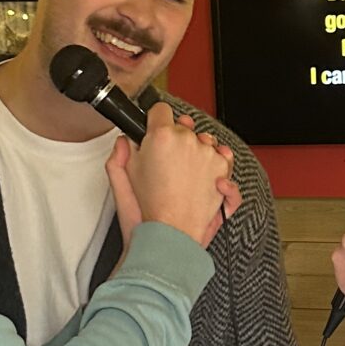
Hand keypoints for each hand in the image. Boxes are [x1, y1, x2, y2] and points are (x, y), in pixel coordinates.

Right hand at [118, 103, 234, 245]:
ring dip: (198, 150)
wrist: (171, 235)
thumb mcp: (123, 176)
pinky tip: (206, 174)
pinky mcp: (222, 168)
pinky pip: (223, 155)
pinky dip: (218, 162)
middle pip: (184, 125)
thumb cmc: (150, 209)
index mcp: (161, 137)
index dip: (156, 122)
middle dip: (178, 138)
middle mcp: (187, 141)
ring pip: (205, 140)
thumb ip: (120, 152)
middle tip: (169, 158)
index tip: (156, 131)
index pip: (161, 110)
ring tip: (187, 171)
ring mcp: (207, 154)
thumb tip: (125, 140)